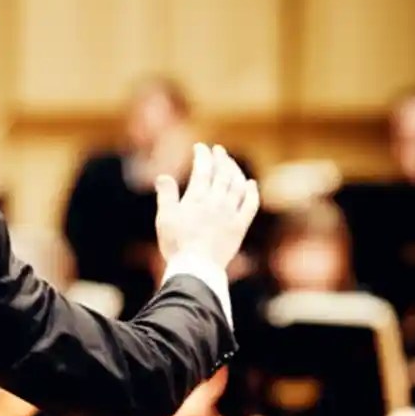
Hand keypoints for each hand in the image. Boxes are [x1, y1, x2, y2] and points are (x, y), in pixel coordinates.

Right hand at [154, 143, 258, 270]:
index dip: (202, 155)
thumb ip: (166, 195)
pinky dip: (251, 191)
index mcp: (196, 198)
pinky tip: (250, 184)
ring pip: (237, 185)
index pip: (202, 169)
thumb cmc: (176, 244)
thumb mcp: (165, 218)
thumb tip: (163, 176)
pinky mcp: (240, 226)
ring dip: (235, 171)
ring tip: (231, 164)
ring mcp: (230, 213)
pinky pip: (250, 204)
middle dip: (220, 158)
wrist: (196, 267)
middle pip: (222, 173)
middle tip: (218, 150)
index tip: (200, 147)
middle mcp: (216, 201)